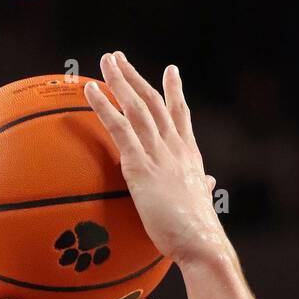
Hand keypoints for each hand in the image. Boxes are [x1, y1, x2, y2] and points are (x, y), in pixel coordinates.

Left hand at [83, 52, 223, 266]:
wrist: (200, 241)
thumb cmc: (199, 231)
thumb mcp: (201, 202)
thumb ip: (202, 187)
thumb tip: (208, 182)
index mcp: (189, 155)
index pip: (180, 115)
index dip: (174, 91)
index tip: (171, 70)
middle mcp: (174, 146)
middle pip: (153, 101)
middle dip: (135, 77)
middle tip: (118, 57)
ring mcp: (158, 153)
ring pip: (136, 106)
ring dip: (118, 80)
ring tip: (105, 60)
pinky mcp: (141, 166)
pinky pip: (119, 128)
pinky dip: (104, 106)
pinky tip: (90, 90)